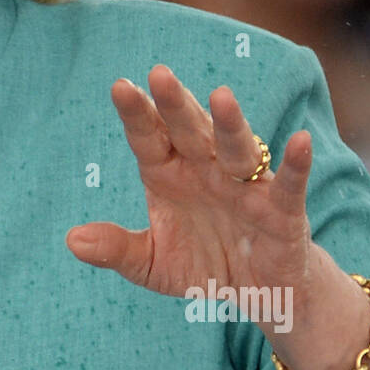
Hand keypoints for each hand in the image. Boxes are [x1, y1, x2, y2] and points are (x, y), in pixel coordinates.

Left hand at [66, 66, 314, 304]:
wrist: (258, 294)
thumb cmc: (203, 264)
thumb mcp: (152, 264)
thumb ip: (117, 249)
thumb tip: (71, 240)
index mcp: (170, 174)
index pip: (149, 138)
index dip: (137, 114)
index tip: (120, 87)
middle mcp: (207, 170)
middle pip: (189, 131)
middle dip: (176, 105)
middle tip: (159, 75)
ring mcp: (245, 186)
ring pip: (236, 148)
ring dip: (229, 124)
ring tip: (221, 97)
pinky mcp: (282, 210)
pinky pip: (288, 183)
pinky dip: (294, 164)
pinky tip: (298, 141)